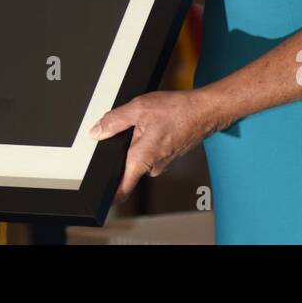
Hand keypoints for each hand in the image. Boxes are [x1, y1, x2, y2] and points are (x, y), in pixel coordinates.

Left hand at [89, 89, 218, 202]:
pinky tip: (157, 125)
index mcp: (141, 159)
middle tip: (130, 129)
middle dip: (124, 151)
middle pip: (128, 167)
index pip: (122, 188)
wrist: (205, 111)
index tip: (103, 193)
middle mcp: (153, 167)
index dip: (110, 193)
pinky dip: (150, 140)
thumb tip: (97, 131)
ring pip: (141, 157)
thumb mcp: (138, 108)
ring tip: (149, 123)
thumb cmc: (178, 111)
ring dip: (139, 143)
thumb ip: (114, 121)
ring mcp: (162, 163)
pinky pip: (152, 152)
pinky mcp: (169, 156)